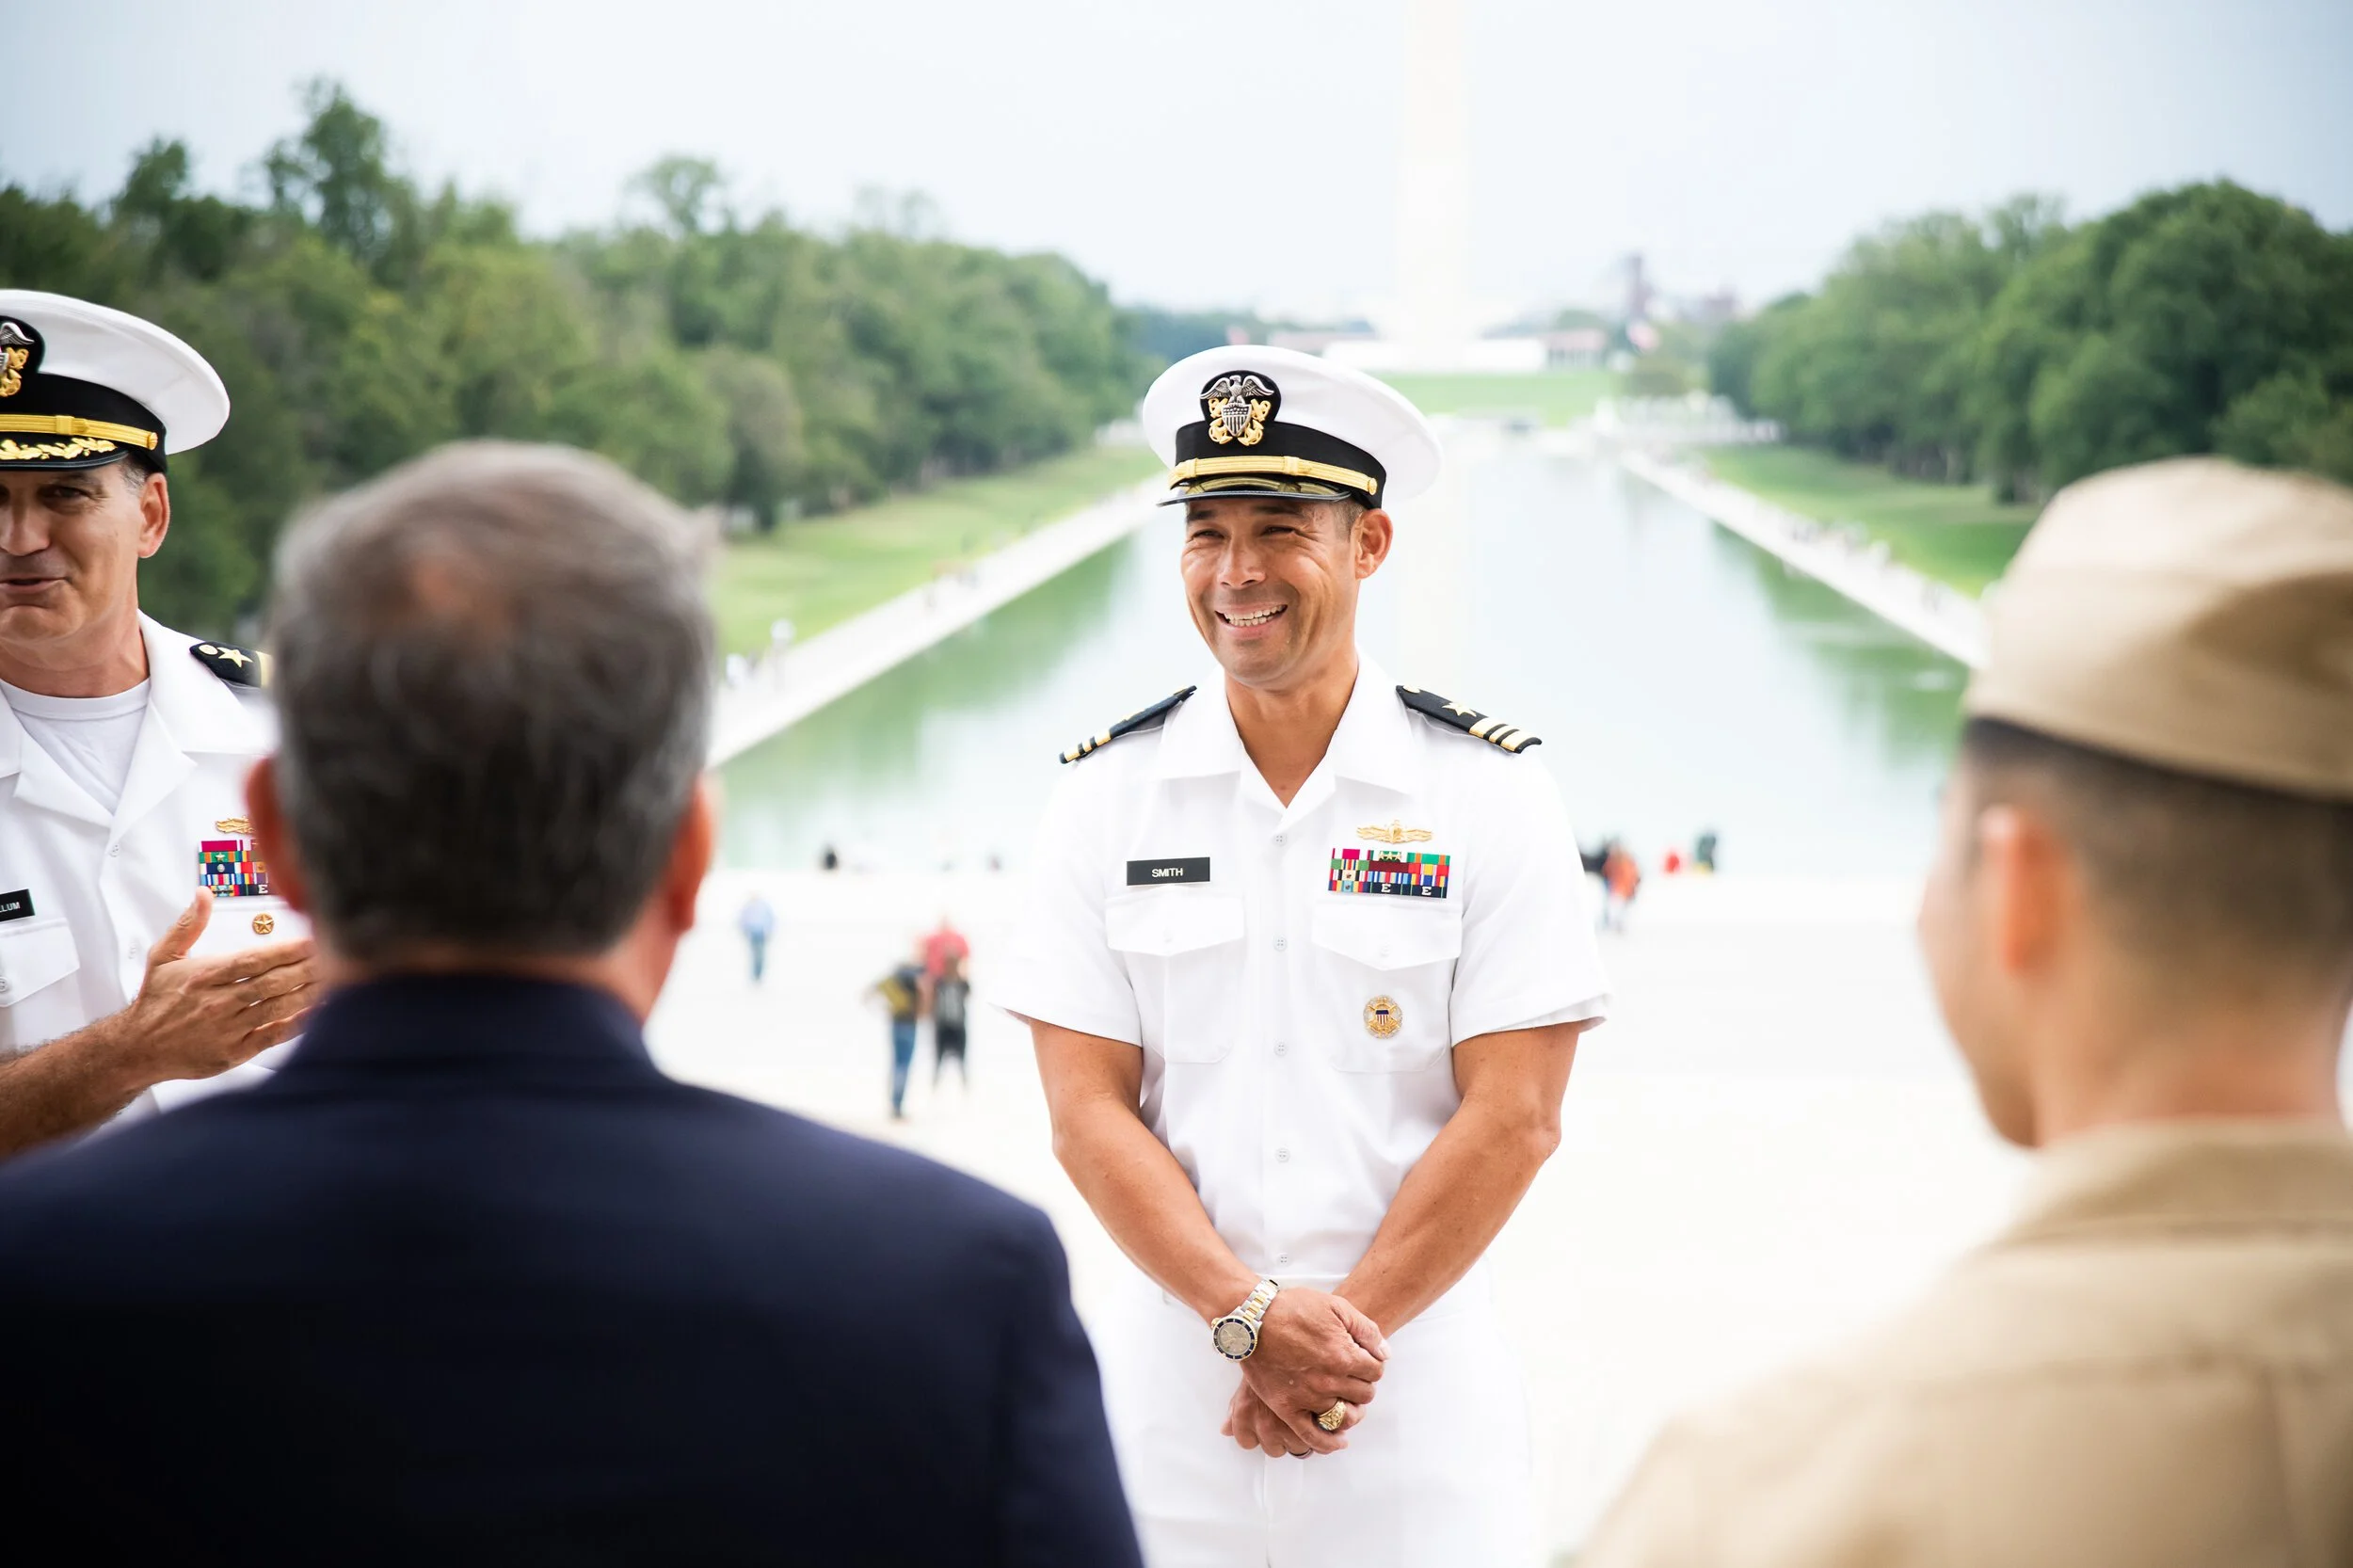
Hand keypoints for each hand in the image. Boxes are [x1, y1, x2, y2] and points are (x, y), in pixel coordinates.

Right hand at [113, 892, 319, 1082]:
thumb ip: (188, 926)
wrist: (137, 1048)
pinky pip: (272, 1037)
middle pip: (272, 983)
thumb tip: (203, 894)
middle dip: (308, 969)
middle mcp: (217, 1001)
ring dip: (308, 994)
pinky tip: (317, 1013)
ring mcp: (227, 1029)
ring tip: (336, 981)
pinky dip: (296, 1025)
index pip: (254, 959)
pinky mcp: (233, 1053)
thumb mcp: (163, 957)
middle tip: (338, 957)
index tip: (314, 940)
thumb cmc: (154, 1001)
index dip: (288, 950)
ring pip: (277, 1008)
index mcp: (204, 976)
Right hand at [1237, 1287, 1386, 1450]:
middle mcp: (1328, 1380)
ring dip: (1350, 1408)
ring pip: (1344, 1415)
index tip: (1365, 1361)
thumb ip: (1366, 1330)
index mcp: (1343, 1355)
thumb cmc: (1292, 1308)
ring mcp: (1307, 1396)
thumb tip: (1385, 1353)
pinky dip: (1329, 1443)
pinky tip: (1339, 1441)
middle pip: (1364, 1394)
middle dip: (1363, 1384)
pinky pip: (1312, 1435)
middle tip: (1353, 1377)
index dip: (1373, 1364)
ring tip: (1347, 1400)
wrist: (1252, 1317)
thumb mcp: (1336, 1306)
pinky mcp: (1286, 1407)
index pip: (1375, 1371)